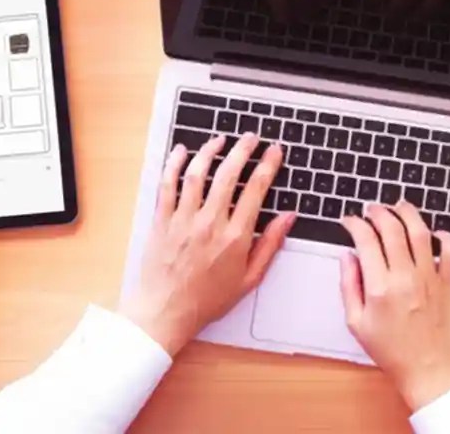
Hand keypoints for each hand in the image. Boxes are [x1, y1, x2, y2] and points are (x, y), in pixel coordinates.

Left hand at [119, 134, 295, 355]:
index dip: (268, 165)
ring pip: (198, 174)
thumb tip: (287, 218)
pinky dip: (174, 164)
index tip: (274, 152)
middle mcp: (209, 223)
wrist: (165, 311)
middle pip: (229, 174)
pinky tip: (182, 151)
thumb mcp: (249, 278)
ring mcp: (183, 219)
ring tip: (220, 139)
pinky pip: (167, 185)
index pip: (256, 190)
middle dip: (243, 150)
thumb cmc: (207, 300)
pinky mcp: (161, 220)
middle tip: (251, 138)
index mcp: (234, 237)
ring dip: (211, 151)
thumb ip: (270, 244)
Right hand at [339, 202, 449, 410]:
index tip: (349, 221)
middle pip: (392, 228)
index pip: (366, 241)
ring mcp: (430, 277)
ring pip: (420, 232)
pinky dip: (442, 235)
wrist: (430, 371)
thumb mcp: (357, 324)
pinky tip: (432, 232)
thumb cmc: (393, 352)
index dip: (355, 224)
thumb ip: (349, 286)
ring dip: (408, 213)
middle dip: (379, 212)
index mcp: (380, 288)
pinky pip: (449, 249)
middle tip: (371, 209)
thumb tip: (347, 257)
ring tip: (399, 206)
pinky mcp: (448, 282)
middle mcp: (406, 277)